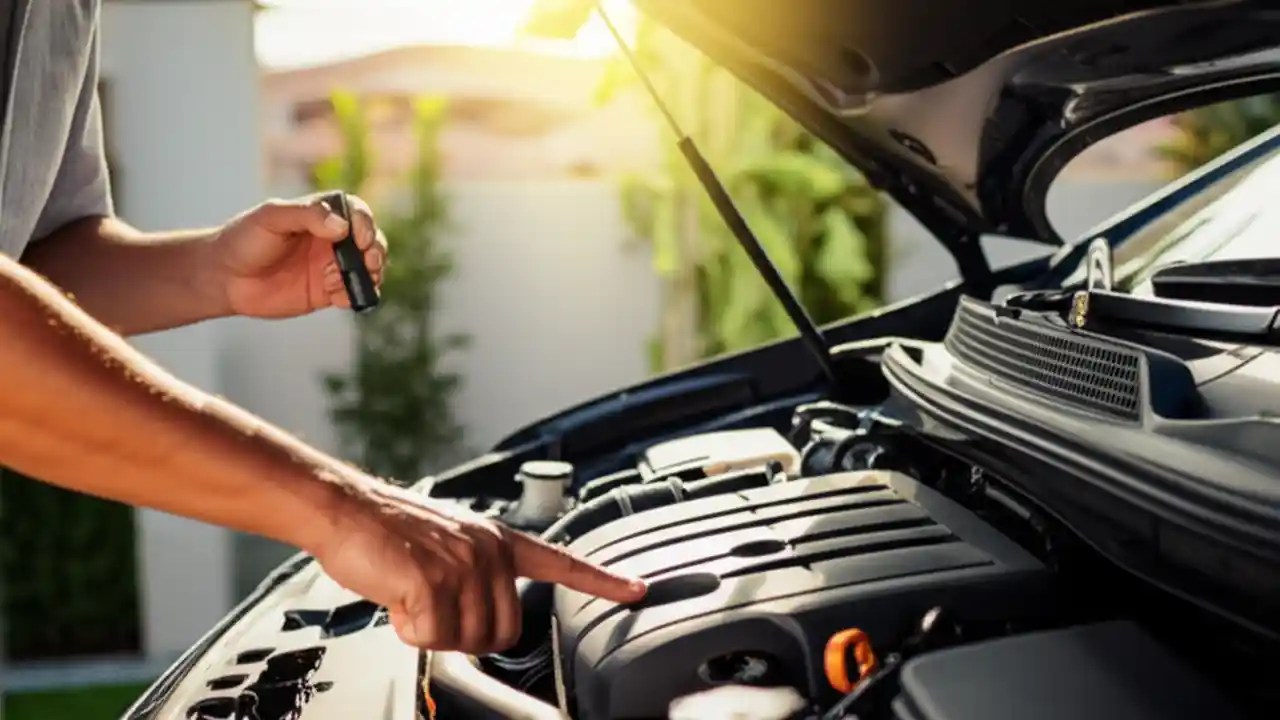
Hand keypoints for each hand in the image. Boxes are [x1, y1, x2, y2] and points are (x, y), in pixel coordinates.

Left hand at [209, 194, 387, 318]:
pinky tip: (340, 298)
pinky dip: (356, 295)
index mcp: (321, 215)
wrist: (224, 277)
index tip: (360, 238)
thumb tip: (341, 226)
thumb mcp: (270, 217)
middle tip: (369, 261)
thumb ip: (305, 215)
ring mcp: (331, 266)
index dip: (364, 223)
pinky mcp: (327, 292)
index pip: (356, 213)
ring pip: (368, 267)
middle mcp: (332, 239)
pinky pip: (353, 293)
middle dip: (376, 250)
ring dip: (371, 273)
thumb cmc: (244, 239)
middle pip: (370, 240)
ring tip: (354, 280)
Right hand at [313, 481, 646, 653]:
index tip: (636, 589)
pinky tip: (396, 595)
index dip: (602, 582)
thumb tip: (484, 620)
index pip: (561, 562)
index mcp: (498, 539)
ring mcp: (464, 565)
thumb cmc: (387, 531)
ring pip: (467, 640)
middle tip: (431, 606)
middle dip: (466, 634)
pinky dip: (407, 628)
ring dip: (432, 630)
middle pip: (505, 634)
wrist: (345, 509)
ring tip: (411, 592)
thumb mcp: (448, 545)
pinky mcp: (433, 580)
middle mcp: (490, 550)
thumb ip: (477, 574)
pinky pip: (430, 637)